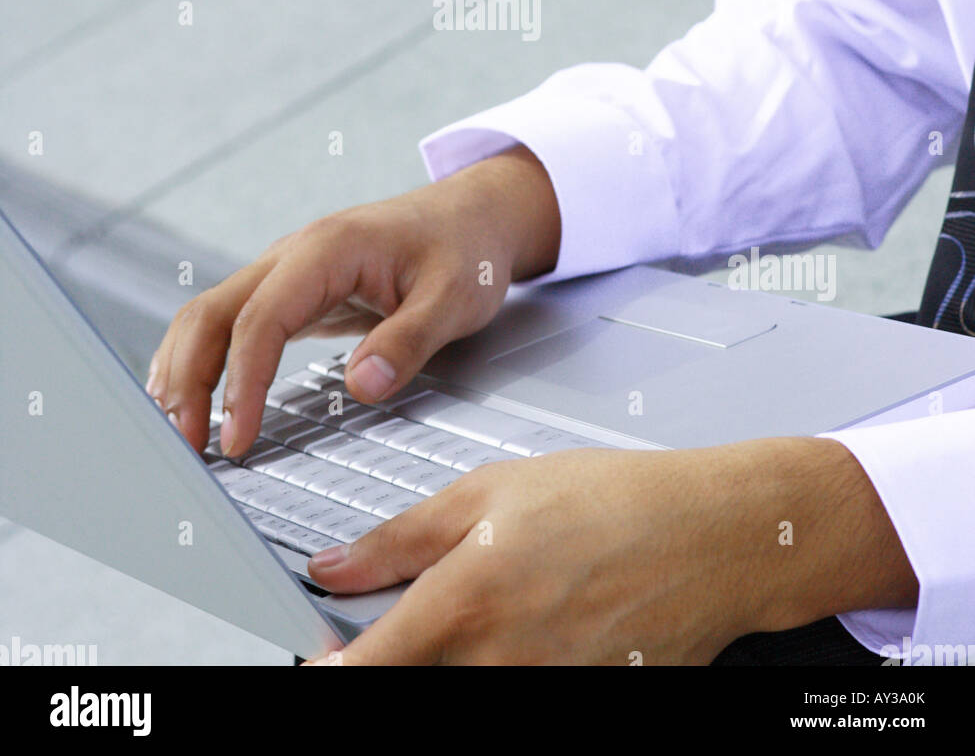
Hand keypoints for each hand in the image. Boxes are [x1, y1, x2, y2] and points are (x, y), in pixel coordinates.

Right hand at [145, 145, 559, 455]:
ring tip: (179, 434)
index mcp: (328, 250)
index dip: (242, 382)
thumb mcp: (455, 298)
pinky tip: (195, 400)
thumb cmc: (465, 250)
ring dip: (184, 372)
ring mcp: (287, 272)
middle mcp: (294, 255)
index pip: (261, 319)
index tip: (237, 438)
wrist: (472, 215)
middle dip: (187, 380)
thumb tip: (360, 385)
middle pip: (212, 313)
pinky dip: (204, 362)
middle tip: (185, 448)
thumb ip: (408, 341)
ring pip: (210, 316)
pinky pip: (232, 324)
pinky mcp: (292, 293)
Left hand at [303, 437, 918, 665]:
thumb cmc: (611, 500)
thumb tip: (332, 567)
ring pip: (461, 693)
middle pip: (411, 687)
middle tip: (409, 627)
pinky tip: (530, 631)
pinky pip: (520, 693)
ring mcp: (541, 691)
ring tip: (486, 616)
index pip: (366, 666)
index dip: (330, 669)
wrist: (710, 535)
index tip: (316, 661)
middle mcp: (498, 661)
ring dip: (451, 665)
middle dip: (395, 662)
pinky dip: (504, 669)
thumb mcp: (490, 490)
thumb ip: (401, 538)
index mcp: (466, 600)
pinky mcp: (580, 702)